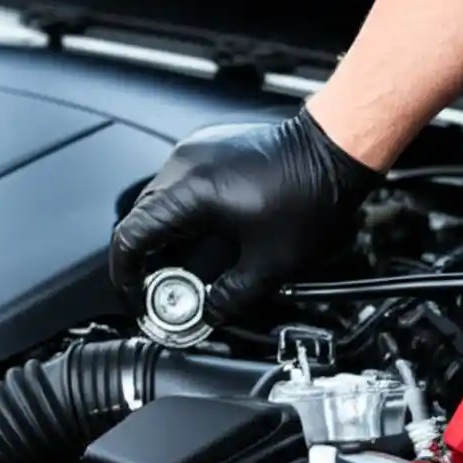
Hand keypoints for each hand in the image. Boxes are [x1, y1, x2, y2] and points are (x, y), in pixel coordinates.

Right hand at [110, 108, 381, 323]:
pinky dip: (185, 214)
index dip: (126, 274)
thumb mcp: (270, 264)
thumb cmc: (312, 194)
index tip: (136, 296)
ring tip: (189, 268)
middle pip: (143, 219)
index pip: (131, 235)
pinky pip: (182, 185)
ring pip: (161, 201)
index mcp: (191, 191)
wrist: (336, 150)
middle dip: (149, 260)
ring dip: (168, 236)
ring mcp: (198, 150)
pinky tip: (207, 237)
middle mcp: (186, 163)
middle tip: (168, 291)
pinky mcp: (213, 147)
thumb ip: (231, 298)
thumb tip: (210, 315)